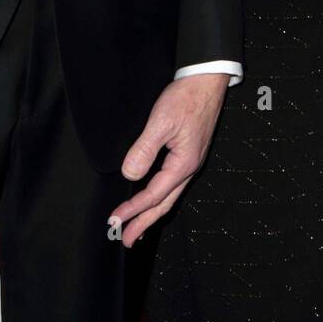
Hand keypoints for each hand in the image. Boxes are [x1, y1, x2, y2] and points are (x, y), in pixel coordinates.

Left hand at [110, 73, 227, 246]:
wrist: (206, 81)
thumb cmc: (186, 99)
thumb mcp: (161, 122)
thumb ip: (145, 149)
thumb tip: (130, 174)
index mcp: (183, 164)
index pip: (154, 194)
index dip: (134, 209)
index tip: (116, 220)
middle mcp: (189, 168)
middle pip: (164, 204)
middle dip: (145, 223)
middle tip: (126, 240)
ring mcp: (189, 162)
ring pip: (169, 196)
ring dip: (152, 213)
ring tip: (137, 228)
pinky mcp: (187, 154)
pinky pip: (171, 184)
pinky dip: (159, 196)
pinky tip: (152, 197)